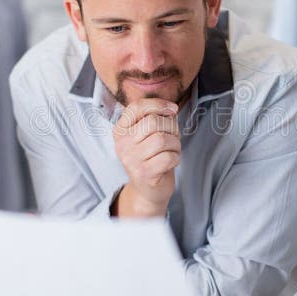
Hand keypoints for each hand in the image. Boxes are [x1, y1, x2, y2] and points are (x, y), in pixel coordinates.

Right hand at [112, 98, 180, 216]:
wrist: (148, 190)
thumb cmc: (152, 158)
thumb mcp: (148, 135)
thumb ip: (156, 117)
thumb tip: (171, 109)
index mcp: (120, 130)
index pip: (137, 107)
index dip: (158, 104)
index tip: (172, 109)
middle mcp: (122, 144)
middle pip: (153, 122)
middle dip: (171, 127)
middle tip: (173, 137)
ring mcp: (131, 160)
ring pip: (162, 139)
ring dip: (175, 144)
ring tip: (172, 150)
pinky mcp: (144, 174)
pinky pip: (168, 157)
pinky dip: (176, 157)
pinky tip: (171, 162)